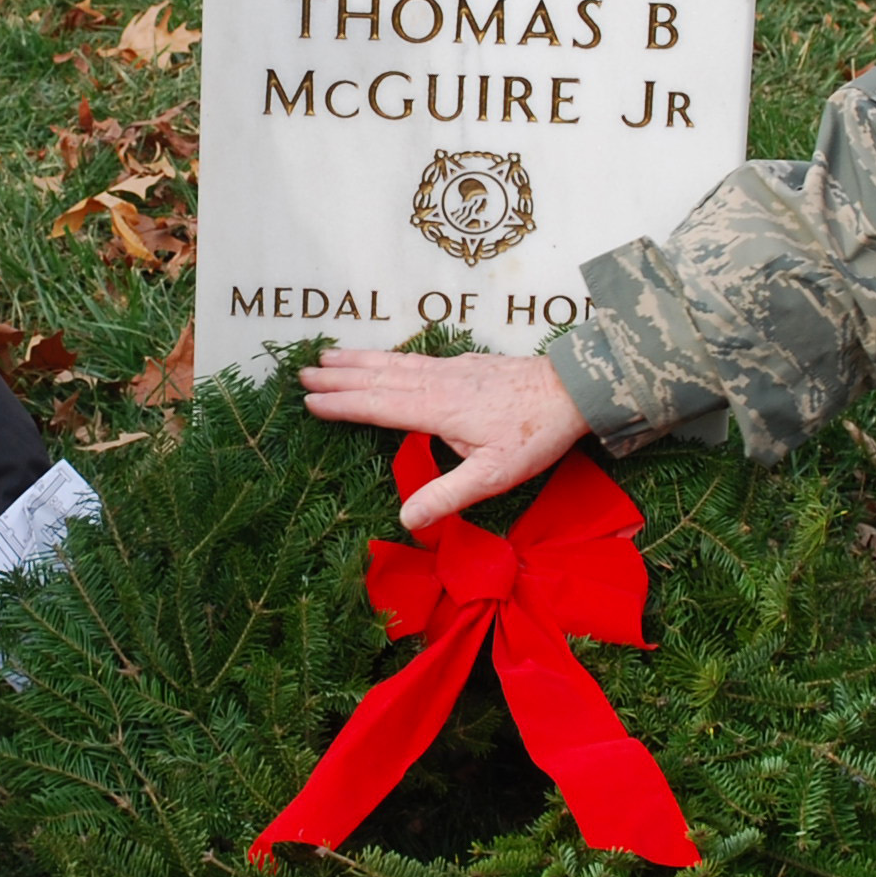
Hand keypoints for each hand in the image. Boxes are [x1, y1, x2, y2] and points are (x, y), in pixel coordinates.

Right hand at [296, 351, 589, 531]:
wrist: (573, 389)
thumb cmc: (535, 435)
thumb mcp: (494, 476)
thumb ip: (447, 495)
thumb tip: (405, 521)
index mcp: (437, 410)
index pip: (378, 406)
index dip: (343, 404)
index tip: (309, 401)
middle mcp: (438, 383)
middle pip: (378, 378)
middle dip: (339, 376)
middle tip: (302, 372)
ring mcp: (451, 369)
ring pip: (394, 363)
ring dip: (359, 360)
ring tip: (328, 355)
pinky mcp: (466, 363)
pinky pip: (413, 358)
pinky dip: (387, 356)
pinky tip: (383, 357)